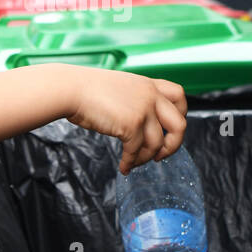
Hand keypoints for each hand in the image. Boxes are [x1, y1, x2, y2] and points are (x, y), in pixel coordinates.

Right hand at [62, 67, 187, 175]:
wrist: (71, 89)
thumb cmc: (87, 90)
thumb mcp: (120, 88)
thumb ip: (136, 100)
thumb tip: (142, 124)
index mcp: (149, 84)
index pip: (179, 96)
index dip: (180, 115)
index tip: (168, 129)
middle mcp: (150, 96)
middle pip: (179, 124)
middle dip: (173, 145)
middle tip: (160, 155)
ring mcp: (143, 110)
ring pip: (158, 144)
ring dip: (145, 158)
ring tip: (133, 163)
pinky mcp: (131, 125)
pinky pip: (137, 151)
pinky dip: (131, 163)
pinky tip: (124, 167)